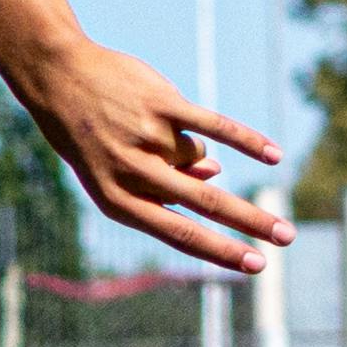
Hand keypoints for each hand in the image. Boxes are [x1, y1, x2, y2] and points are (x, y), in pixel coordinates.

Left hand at [16, 41, 291, 274]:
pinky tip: (274, 155)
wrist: (58, 79)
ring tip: (143, 131)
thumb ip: (163, 181)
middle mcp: (134, 174)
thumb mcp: (115, 170)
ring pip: (200, 157)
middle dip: (252, 222)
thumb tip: (217, 175)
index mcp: (119, 202)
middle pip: (207, 204)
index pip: (181, 235)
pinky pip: (215, 126)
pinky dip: (246, 140)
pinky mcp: (161, 104)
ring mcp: (148, 137)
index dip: (223, 251)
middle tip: (289, 238)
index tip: (257, 266)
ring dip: (187, 150)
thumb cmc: (91, 133)